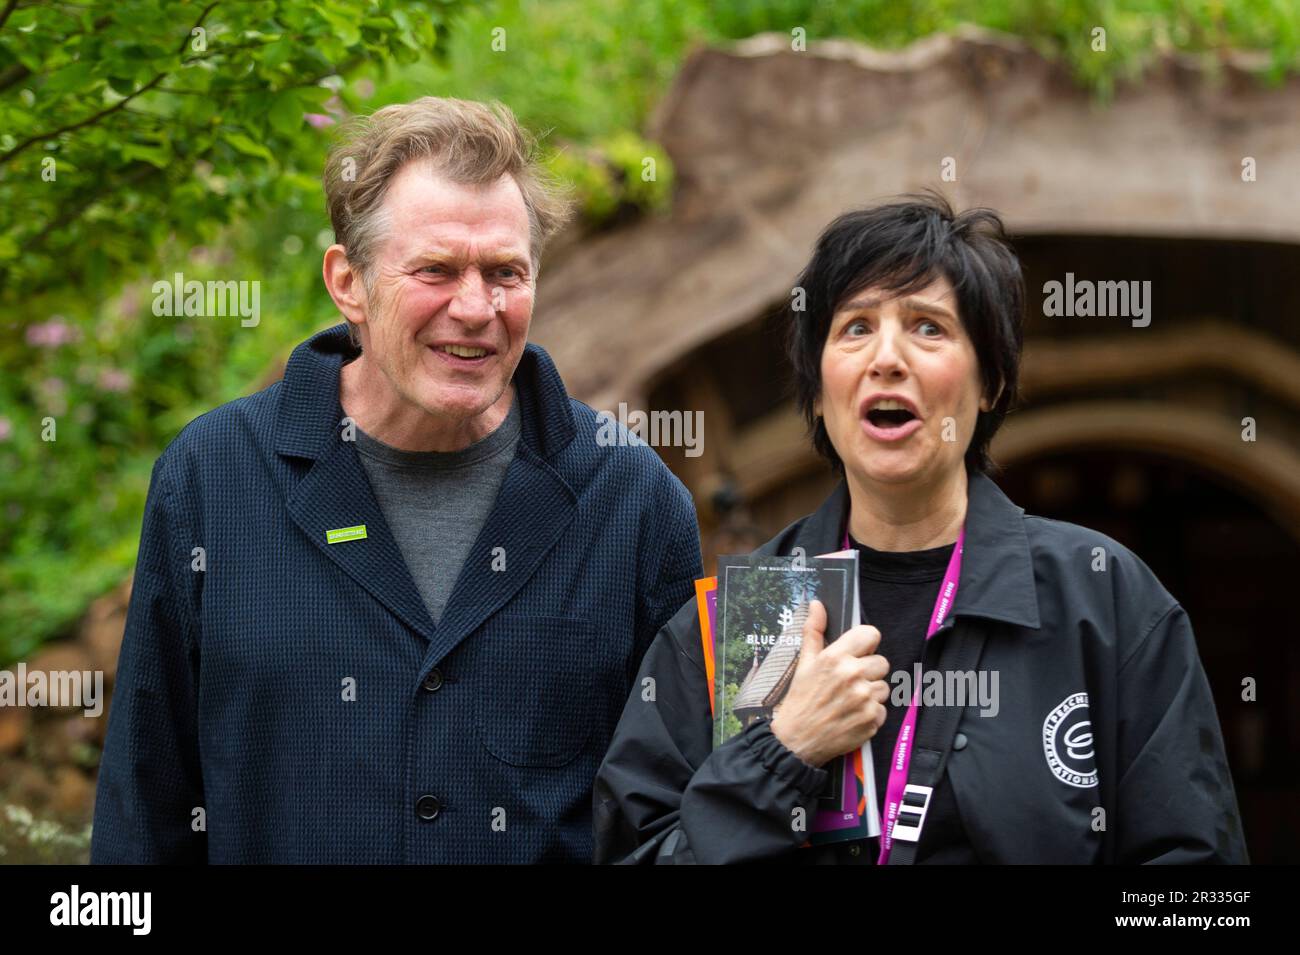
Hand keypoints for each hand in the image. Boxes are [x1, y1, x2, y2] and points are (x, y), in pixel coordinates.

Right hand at [769, 599, 889, 767]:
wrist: (796, 740)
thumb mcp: (804, 662)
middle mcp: (852, 675)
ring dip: (871, 694)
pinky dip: (870, 714)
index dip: (866, 644)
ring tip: (848, 702)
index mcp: (836, 657)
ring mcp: (864, 699)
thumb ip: (814, 631)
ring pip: (884, 687)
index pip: (871, 635)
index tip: (857, 654)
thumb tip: (817, 604)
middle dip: (868, 672)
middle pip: (882, 662)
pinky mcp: (872, 720)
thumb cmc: (800, 699)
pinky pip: (882, 710)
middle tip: (848, 683)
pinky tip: (852, 716)